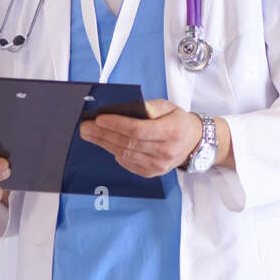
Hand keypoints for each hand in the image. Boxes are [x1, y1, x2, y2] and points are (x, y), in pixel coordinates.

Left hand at [78, 99, 201, 177]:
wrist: (193, 141)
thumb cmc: (178, 121)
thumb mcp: (168, 106)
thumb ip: (149, 107)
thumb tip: (125, 110)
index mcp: (171, 131)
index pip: (138, 130)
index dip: (117, 124)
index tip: (100, 118)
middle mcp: (166, 151)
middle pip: (128, 143)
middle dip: (103, 134)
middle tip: (86, 127)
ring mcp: (159, 165)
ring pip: (125, 154)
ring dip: (104, 144)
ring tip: (90, 134)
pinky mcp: (152, 172)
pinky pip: (128, 163)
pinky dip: (114, 153)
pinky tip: (106, 144)